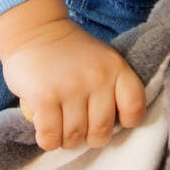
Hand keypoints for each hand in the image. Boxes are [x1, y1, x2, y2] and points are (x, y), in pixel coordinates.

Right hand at [0, 18, 147, 152]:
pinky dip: (48, 140)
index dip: (126, 121)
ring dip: (66, 140)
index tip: (112, 119)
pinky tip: (45, 130)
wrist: (33, 29)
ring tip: (60, 127)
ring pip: (75, 137)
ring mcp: (70, 88)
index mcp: (116, 68)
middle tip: (80, 127)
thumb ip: (111, 86)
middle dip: (89, 137)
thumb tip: (114, 127)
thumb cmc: (69, 52)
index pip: (135, 108)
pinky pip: (51, 137)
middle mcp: (97, 78)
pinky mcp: (44, 98)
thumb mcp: (101, 59)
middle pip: (101, 131)